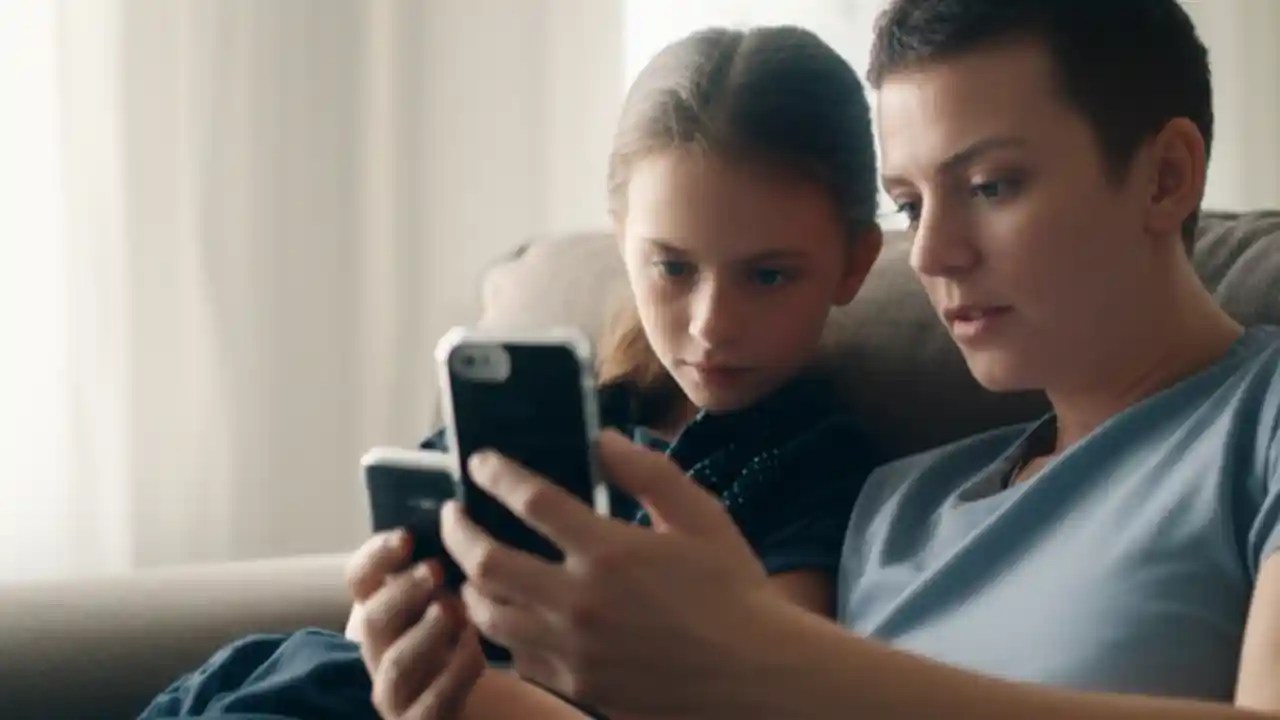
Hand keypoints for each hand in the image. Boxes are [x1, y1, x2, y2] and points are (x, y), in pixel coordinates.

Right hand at [346, 531, 485, 718]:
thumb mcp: (449, 598)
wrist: (477, 703)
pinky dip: (454, 675)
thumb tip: (457, 515)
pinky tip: (476, 653)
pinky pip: (430, 705)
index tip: (406, 536)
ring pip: (393, 665)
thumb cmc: (461, 640)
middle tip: (436, 569)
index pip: (359, 580)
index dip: (375, 556)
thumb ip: (441, 568)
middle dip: (402, 591)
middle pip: (371, 621)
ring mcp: (396, 692)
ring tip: (455, 612)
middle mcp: (381, 651)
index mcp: (383, 613)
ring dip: (424, 634)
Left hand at [439, 430, 776, 716]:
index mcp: (611, 552)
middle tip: (453, 513)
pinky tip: (507, 613)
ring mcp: (573, 649)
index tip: (481, 461)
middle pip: (488, 561)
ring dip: (469, 583)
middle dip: (459, 531)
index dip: (497, 473)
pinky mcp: (576, 683)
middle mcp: (581, 602)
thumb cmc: (734, 593)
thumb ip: (647, 472)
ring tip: (469, 565)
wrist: (755, 678)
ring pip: (488, 615)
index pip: (531, 499)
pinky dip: (499, 629)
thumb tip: (601, 439)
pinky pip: (515, 655)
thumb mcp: (701, 516)